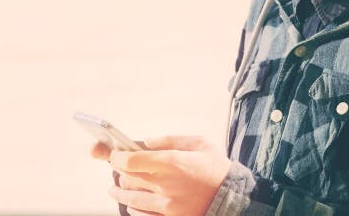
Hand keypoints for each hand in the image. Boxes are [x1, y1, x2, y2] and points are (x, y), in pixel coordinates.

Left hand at [91, 135, 231, 215]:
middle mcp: (166, 185)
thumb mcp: (199, 144)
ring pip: (130, 198)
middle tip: (116, 165)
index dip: (116, 156)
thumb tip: (145, 142)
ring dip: (119, 191)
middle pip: (127, 177)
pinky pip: (140, 215)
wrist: (233, 199)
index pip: (131, 160)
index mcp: (173, 163)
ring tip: (116, 187)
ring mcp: (166, 206)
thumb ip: (170, 140)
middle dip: (118, 170)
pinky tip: (130, 203)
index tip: (114, 153)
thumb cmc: (216, 168)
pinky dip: (132, 207)